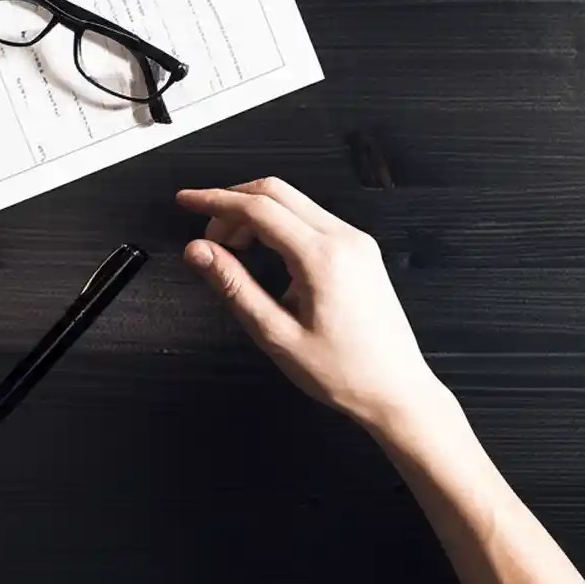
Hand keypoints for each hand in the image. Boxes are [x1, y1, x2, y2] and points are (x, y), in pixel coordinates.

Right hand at [177, 178, 451, 428]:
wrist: (396, 391)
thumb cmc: (345, 373)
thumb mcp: (276, 335)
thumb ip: (234, 287)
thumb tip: (199, 253)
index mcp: (322, 258)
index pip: (257, 208)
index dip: (215, 200)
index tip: (188, 201)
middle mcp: (344, 240)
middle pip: (276, 192)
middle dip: (233, 203)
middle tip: (207, 233)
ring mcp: (356, 243)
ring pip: (294, 202)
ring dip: (255, 214)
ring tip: (232, 251)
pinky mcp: (360, 252)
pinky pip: (312, 220)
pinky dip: (279, 225)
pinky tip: (264, 254)